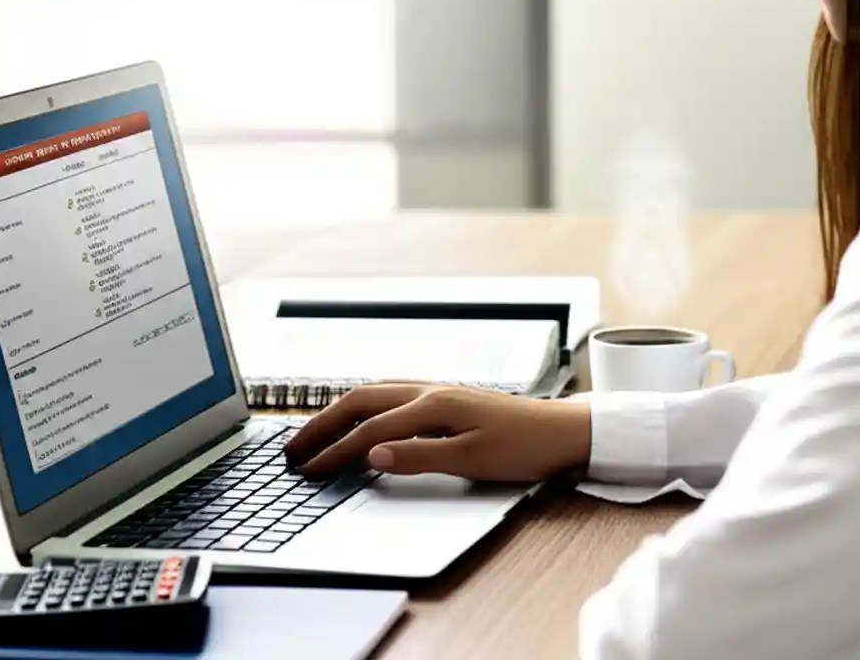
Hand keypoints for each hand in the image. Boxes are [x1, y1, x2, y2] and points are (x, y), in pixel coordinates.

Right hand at [282, 384, 591, 481]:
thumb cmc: (525, 447)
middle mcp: (429, 390)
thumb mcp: (472, 461)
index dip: (335, 451)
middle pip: (359, 401)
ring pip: (372, 392)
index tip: (309, 470)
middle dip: (322, 424)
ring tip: (315, 433)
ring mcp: (436, 389)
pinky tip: (360, 416)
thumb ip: (419, 457)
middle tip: (293, 449)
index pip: (369, 429)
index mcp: (433, 405)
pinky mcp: (445, 396)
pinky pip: (389, 393)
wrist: (565, 431)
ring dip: (339, 411)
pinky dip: (363, 405)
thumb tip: (372, 455)